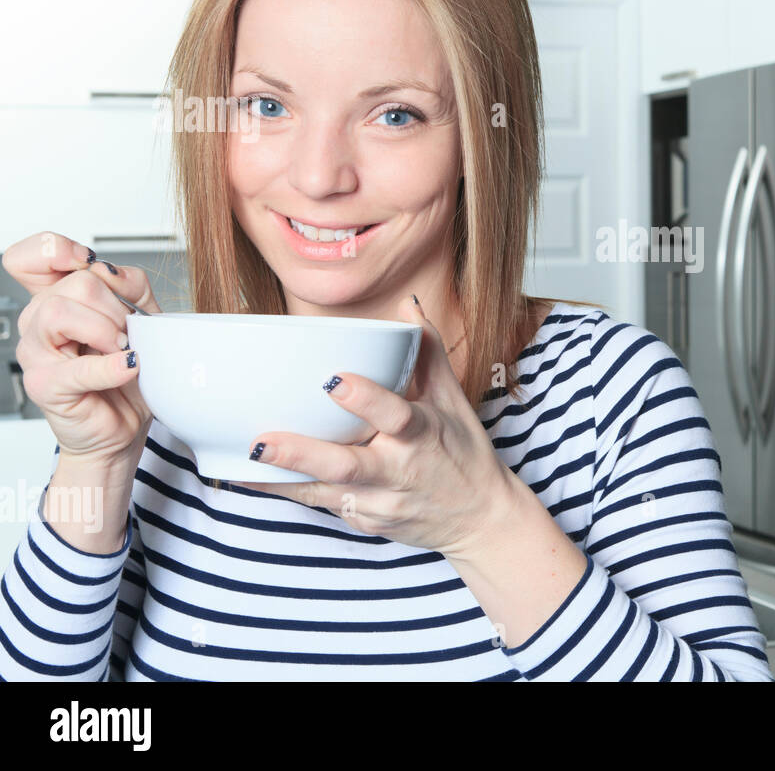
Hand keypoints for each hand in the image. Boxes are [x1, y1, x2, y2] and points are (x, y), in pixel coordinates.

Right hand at [2, 232, 161, 469]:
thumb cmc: (128, 370)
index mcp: (56, 298)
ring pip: (59, 312)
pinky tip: (129, 365)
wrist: (125, 422)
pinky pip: (79, 368)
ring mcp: (35, 354)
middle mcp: (37, 321)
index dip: (57, 250)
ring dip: (107, 330)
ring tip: (124, 349)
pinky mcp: (46, 385)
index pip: (30, 257)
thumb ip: (130, 285)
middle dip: (114, 306)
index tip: (90, 263)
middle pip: (72, 283)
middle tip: (128, 332)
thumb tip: (111, 270)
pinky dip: (111, 366)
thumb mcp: (141, 316)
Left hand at [230, 296, 520, 556]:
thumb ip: (428, 353)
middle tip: (261, 441)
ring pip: (324, 492)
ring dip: (281, 479)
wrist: (480, 519)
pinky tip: (250, 479)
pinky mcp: (365, 521)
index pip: (396, 415)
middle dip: (303, 455)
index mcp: (424, 434)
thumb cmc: (463, 452)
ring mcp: (380, 502)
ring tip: (241, 461)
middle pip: (348, 466)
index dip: (366, 399)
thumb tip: (407, 306)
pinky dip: (287, 492)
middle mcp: (400, 471)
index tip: (333, 380)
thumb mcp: (453, 402)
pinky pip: (321, 504)